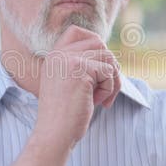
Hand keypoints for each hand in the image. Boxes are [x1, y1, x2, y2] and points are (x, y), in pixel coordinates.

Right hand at [32, 25, 120, 149]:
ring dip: (111, 79)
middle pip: (98, 43)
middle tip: (103, 88)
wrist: (54, 134)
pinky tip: (98, 103)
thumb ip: (81, 66)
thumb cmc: (65, 115)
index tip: (96, 70)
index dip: (94, 45)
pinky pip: (109, 71)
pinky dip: (109, 89)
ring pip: (108, 56)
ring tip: (101, 98)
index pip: (77, 31)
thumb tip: (111, 56)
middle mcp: (59, 54)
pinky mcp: (79, 69)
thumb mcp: (70, 84)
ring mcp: (68, 60)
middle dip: (108, 66)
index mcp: (54, 56)